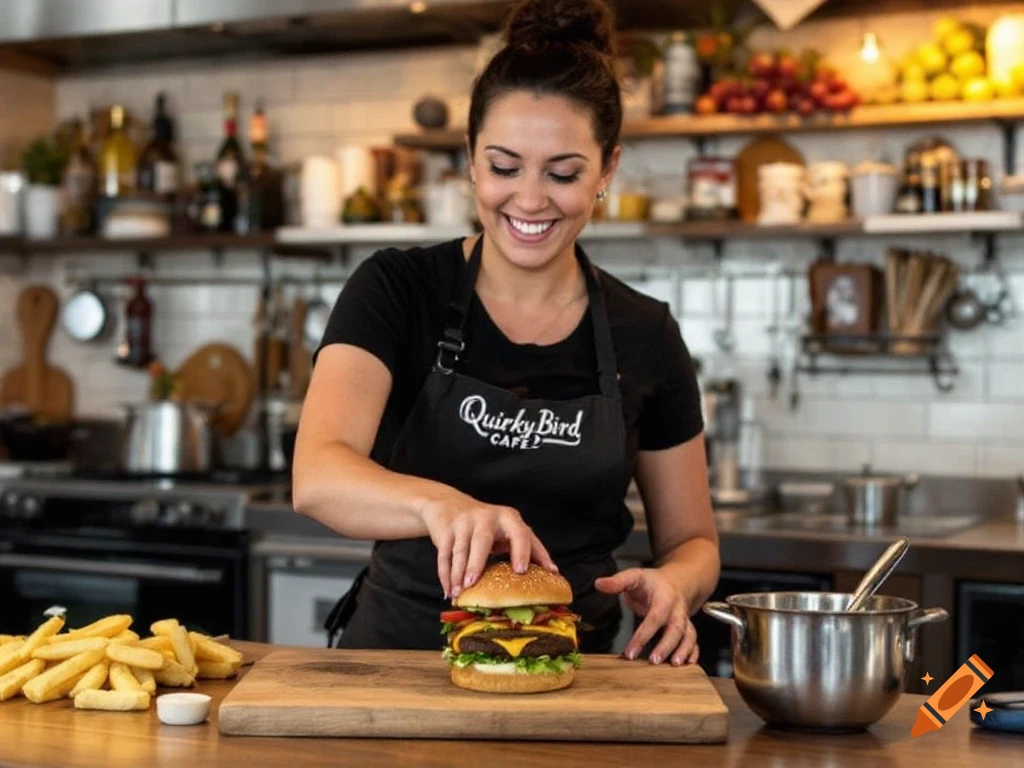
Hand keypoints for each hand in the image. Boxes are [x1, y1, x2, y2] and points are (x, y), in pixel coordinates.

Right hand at [419, 491, 557, 599]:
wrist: (449, 504)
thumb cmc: (488, 524)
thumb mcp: (510, 529)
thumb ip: (530, 548)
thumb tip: (553, 573)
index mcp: (509, 518)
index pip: (519, 533)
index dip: (521, 551)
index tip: (521, 571)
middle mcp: (486, 517)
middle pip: (481, 541)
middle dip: (477, 564)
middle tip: (475, 584)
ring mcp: (463, 522)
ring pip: (460, 551)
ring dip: (458, 575)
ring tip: (459, 595)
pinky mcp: (445, 529)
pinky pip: (444, 555)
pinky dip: (446, 575)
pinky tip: (449, 590)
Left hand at [595, 567, 698, 665]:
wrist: (677, 581)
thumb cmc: (653, 582)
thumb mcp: (634, 576)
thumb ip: (617, 581)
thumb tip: (599, 584)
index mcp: (664, 597)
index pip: (654, 617)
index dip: (643, 635)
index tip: (630, 652)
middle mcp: (677, 609)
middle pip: (675, 629)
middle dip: (666, 646)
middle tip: (653, 662)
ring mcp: (685, 619)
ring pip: (689, 635)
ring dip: (683, 650)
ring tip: (675, 665)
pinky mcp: (688, 628)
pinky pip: (694, 640)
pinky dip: (693, 652)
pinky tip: (689, 664)